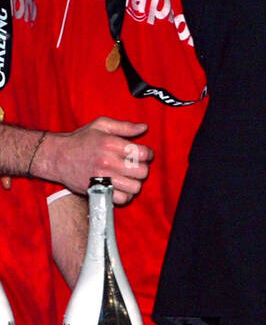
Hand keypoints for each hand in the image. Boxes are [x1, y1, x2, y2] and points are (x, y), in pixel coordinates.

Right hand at [31, 117, 153, 205]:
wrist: (57, 157)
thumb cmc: (81, 139)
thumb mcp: (101, 125)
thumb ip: (124, 126)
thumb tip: (144, 127)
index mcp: (110, 143)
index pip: (142, 153)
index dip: (148, 154)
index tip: (144, 154)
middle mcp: (107, 161)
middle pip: (141, 172)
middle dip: (143, 168)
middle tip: (136, 166)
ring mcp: (102, 178)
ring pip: (134, 187)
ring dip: (136, 183)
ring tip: (130, 177)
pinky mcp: (96, 190)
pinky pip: (121, 199)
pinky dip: (126, 195)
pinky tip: (122, 187)